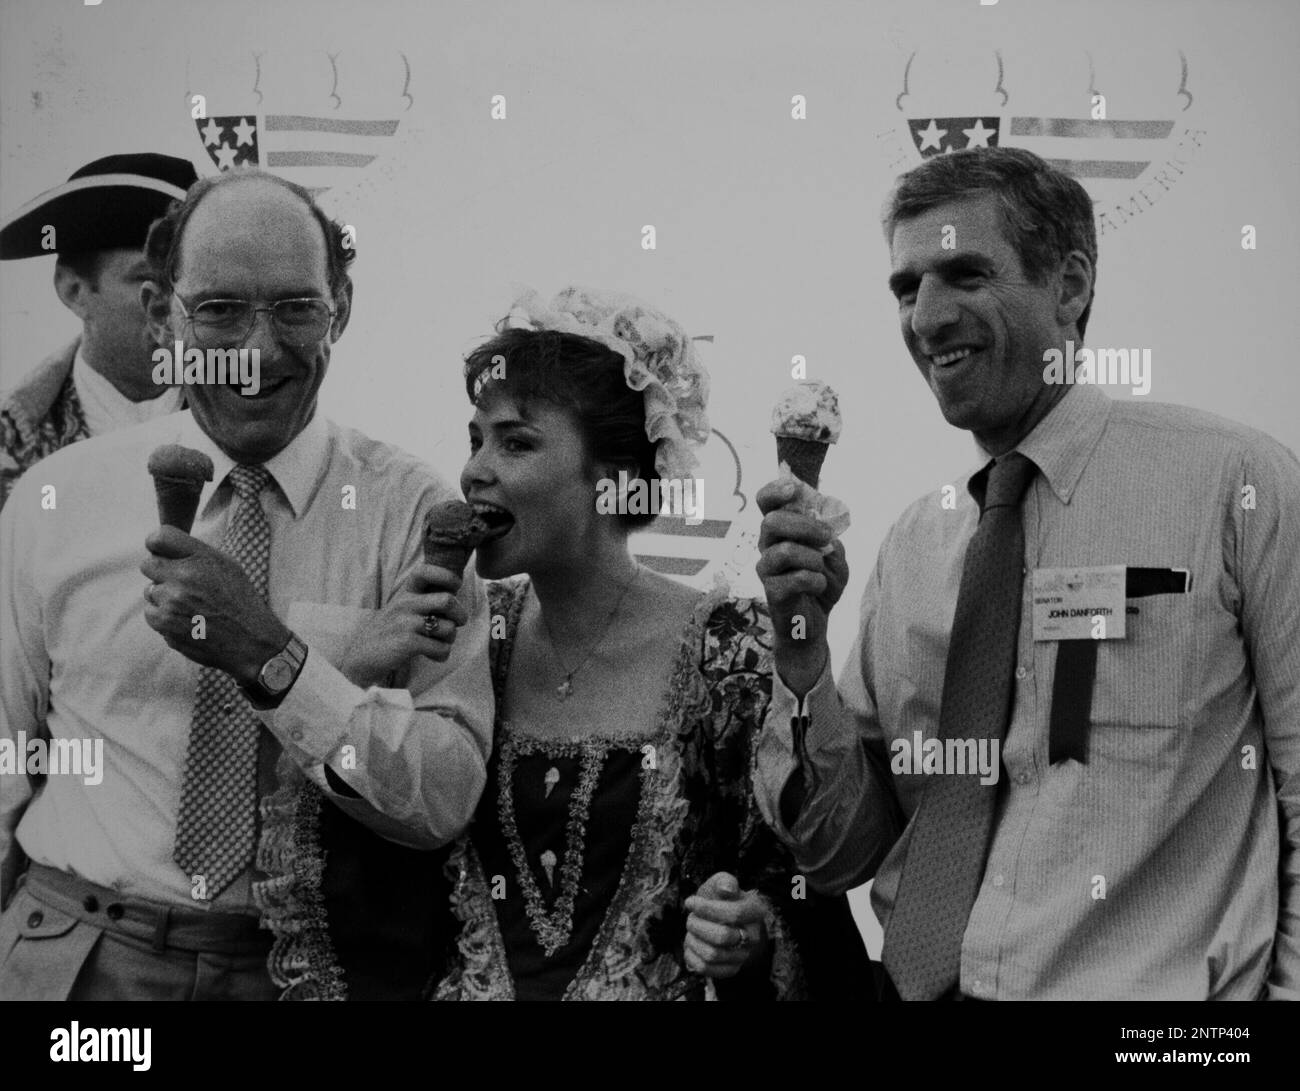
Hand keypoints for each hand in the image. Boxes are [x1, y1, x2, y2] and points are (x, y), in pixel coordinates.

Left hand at [140, 526, 290, 685]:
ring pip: (149, 591)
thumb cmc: (240, 602)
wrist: (250, 642)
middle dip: (161, 572)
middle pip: (148, 565)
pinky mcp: (164, 625)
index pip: (159, 538)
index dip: (157, 544)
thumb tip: (164, 547)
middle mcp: (183, 577)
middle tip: (179, 583)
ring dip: (163, 597)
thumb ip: (195, 553)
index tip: (163, 552)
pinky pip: (150, 613)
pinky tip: (185, 620)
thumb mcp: (228, 566)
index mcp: (201, 559)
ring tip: (190, 606)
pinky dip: (163, 616)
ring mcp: (171, 603)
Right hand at [338, 563, 468, 687]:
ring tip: (438, 644)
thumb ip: (423, 601)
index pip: (426, 571)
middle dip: (460, 614)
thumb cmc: (389, 634)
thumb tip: (455, 599)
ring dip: (450, 640)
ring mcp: (405, 623)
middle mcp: (405, 604)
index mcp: (405, 593)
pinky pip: (441, 648)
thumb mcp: (401, 609)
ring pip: (449, 628)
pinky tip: (432, 655)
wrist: (360, 658)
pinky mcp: (407, 642)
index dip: (448, 576)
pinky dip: (442, 655)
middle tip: (457, 623)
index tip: (455, 588)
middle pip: (448, 600)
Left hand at [683, 872, 769, 978]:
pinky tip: (691, 944)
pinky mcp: (731, 969)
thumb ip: (724, 881)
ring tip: (691, 931)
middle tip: (690, 919)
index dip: (708, 908)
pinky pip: (706, 969)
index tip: (690, 902)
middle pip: (722, 937)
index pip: (734, 914)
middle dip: (698, 926)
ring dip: (693, 940)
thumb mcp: (720, 883)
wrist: (724, 921)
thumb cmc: (719, 899)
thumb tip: (727, 889)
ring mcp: (743, 955)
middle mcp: (753, 936)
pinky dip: (692, 956)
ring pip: (712, 955)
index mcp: (755, 911)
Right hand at [754, 478, 848, 695]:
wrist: (814, 623)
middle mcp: (767, 546)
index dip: (775, 490)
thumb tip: (823, 522)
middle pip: (771, 521)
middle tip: (827, 537)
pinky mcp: (772, 593)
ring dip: (813, 557)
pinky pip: (796, 579)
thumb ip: (828, 537)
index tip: (794, 488)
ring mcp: (766, 570)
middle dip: (805, 525)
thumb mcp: (834, 555)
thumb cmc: (820, 583)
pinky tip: (819, 587)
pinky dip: (816, 581)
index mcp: (780, 531)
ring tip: (822, 568)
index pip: (765, 502)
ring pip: (784, 551)